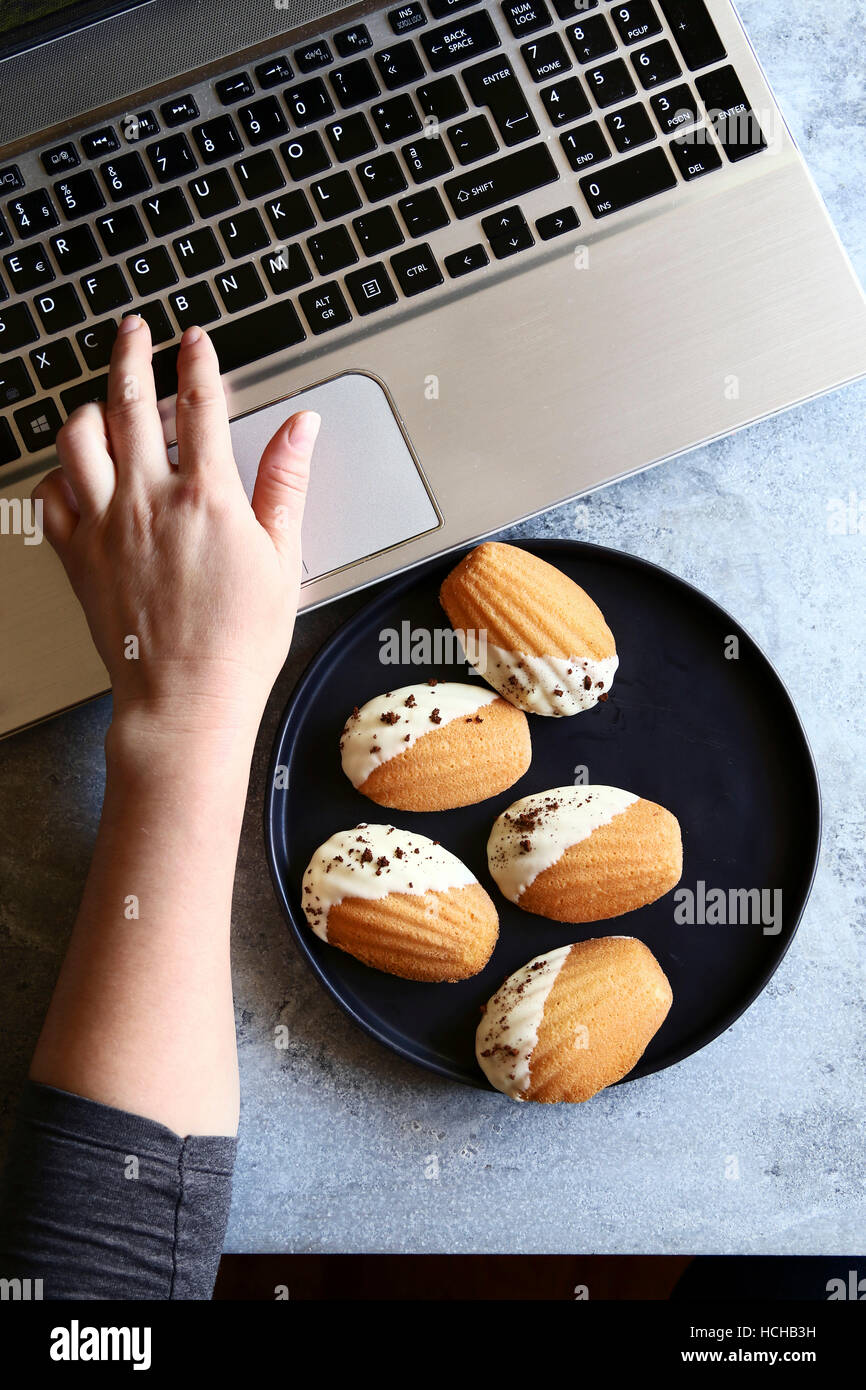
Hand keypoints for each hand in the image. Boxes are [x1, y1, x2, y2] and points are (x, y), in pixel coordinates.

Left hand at [33, 316, 319, 742]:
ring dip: (89, 409)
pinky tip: (75, 472)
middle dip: (130, 353)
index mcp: (206, 497)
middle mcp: (148, 501)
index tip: (193, 339)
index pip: (198, 402)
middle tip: (134, 331)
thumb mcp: (283, 558)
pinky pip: (49, 497)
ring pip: (77, 439)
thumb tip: (301, 429)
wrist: (186, 699)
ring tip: (102, 401)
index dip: (197, 360)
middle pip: (128, 401)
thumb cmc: (238, 642)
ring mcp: (105, 526)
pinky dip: (58, 474)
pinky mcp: (77, 557)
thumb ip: (287, 483)